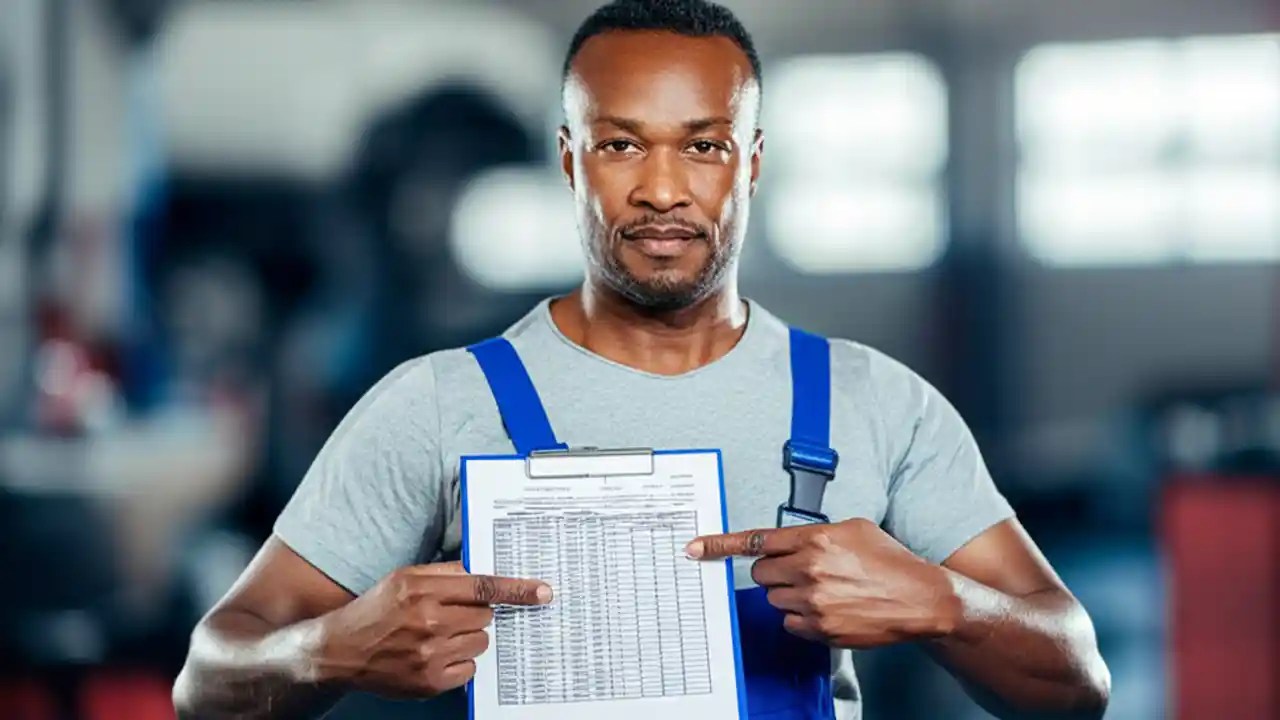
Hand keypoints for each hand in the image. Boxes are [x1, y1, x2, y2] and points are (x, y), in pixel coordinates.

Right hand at [313, 562, 550, 697]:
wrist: (341, 651)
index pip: (483, 587)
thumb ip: (445, 572)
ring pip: (481, 642)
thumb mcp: (405, 577)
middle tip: (451, 614)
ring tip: (439, 635)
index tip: (542, 592)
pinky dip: (460, 662)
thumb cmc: (375, 610)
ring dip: (469, 637)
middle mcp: (429, 623)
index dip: (517, 589)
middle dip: (476, 613)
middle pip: (486, 615)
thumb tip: (483, 570)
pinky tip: (437, 655)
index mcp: (423, 591)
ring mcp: (431, 655)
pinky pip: (470, 669)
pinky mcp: (431, 681)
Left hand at [686, 519, 958, 648]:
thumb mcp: (853, 529)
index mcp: (815, 539)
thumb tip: (790, 541)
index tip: (695, 548)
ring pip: (775, 599)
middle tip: (798, 572)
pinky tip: (827, 609)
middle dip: (773, 572)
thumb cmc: (889, 561)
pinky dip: (802, 618)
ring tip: (822, 591)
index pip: (757, 541)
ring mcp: (814, 602)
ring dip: (790, 595)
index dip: (721, 544)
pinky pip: (790, 623)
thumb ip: (815, 532)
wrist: (919, 598)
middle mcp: (809, 569)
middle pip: (761, 573)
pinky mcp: (820, 628)